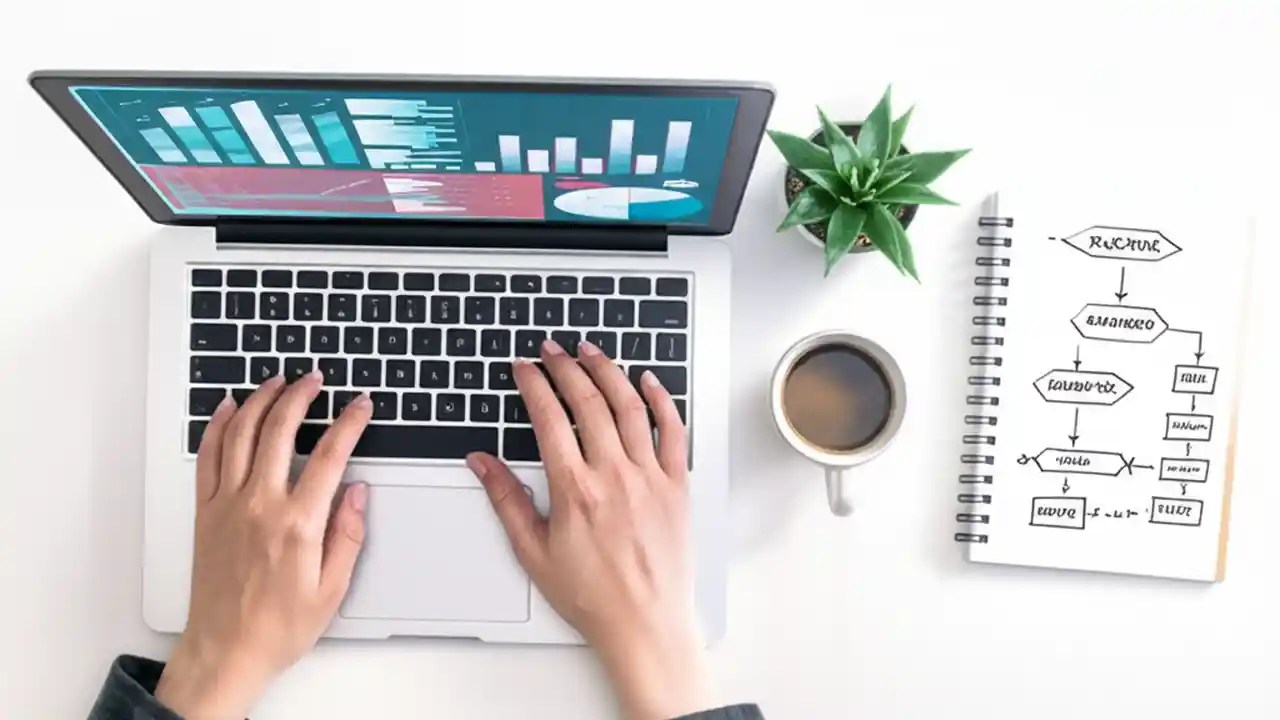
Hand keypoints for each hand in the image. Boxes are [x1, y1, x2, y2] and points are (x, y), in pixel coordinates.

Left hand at [155, 373, 371, 719]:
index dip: (349, 423)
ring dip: (260, 400)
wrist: (226, 651)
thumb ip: (348, 534)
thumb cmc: (278, 627)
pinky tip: (228, 409)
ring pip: (241, 434)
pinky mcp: (205, 513)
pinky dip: (218, 426)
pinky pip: (208, 457)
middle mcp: (259, 506)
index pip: (330, 456)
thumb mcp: (332, 589)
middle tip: (315, 379)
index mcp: (297, 524)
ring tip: (277, 381)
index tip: (360, 405)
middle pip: (280, 430)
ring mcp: (227, 506)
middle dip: (301, 395)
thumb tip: (357, 492)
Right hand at [466, 339, 716, 719]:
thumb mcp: (533, 552)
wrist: (644, 624)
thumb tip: (481, 462)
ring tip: (590, 352)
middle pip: (587, 402)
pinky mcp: (678, 486)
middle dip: (565, 367)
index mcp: (575, 489)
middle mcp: (614, 475)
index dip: (533, 384)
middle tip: (552, 350)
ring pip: (629, 407)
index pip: (548, 418)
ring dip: (608, 371)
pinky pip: (673, 431)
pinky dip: (661, 400)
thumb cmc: (591, 596)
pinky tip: (648, 382)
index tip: (524, 368)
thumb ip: (506, 500)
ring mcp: (650, 477)